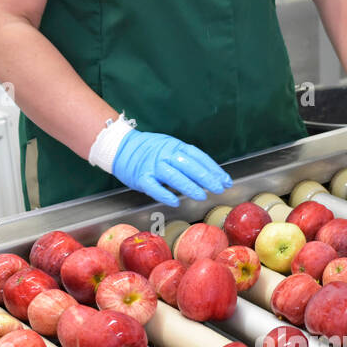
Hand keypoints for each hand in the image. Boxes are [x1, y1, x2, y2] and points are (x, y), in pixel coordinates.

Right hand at [110, 127, 231, 206]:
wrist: (120, 147)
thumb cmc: (149, 150)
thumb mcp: (170, 147)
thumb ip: (186, 159)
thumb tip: (209, 175)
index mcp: (175, 146)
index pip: (198, 157)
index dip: (213, 169)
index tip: (225, 180)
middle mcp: (165, 154)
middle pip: (189, 165)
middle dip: (206, 178)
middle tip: (219, 189)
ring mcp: (152, 166)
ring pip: (174, 176)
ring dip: (189, 186)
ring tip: (202, 196)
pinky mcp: (141, 177)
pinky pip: (154, 187)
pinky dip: (165, 194)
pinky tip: (175, 201)